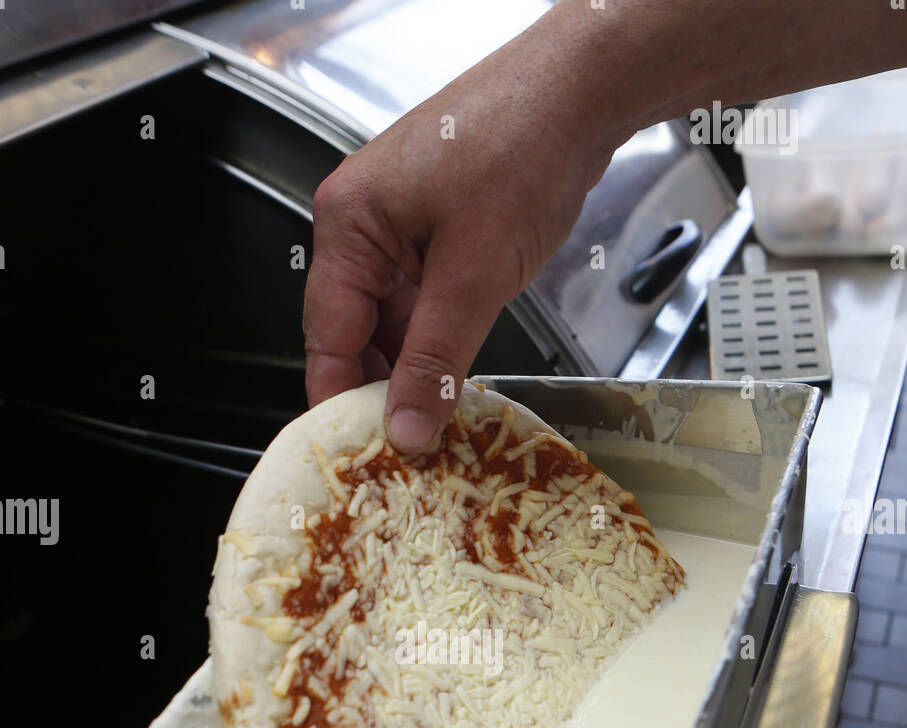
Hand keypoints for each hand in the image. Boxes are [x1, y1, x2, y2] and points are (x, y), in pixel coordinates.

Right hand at [304, 7, 615, 452]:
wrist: (581, 92)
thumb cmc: (522, 147)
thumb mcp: (475, 274)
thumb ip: (437, 361)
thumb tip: (407, 426)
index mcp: (348, 224)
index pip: (325, 336)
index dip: (340, 401)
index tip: (359, 455)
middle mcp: (363, 226)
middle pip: (353, 334)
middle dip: (378, 393)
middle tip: (403, 452)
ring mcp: (400, 231)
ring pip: (392, 326)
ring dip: (412, 373)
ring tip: (432, 427)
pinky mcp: (437, 236)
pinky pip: (423, 307)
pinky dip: (436, 346)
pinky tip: (452, 385)